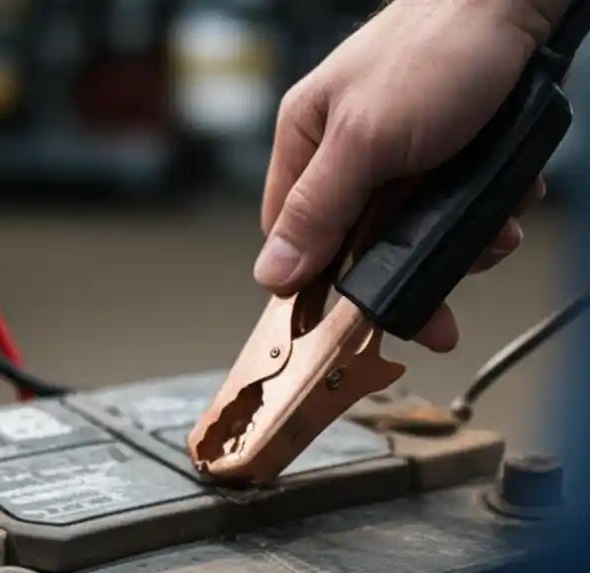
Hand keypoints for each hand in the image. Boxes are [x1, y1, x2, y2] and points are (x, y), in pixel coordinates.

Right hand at [255, 0, 569, 350]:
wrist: (520, 1)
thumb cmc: (438, 46)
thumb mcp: (365, 140)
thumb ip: (318, 209)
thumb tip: (272, 273)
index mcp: (306, 140)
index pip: (291, 234)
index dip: (318, 281)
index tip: (350, 320)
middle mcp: (348, 150)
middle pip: (360, 242)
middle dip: (407, 270)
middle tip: (439, 309)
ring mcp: (402, 152)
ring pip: (417, 231)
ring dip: (460, 244)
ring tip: (493, 232)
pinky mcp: (451, 153)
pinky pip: (460, 208)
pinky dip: (490, 214)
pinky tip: (508, 200)